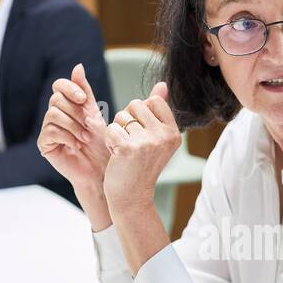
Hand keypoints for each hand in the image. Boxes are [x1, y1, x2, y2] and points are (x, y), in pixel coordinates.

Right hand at [37, 62, 110, 189]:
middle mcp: (54, 115)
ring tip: (85, 137)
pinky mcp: (44, 144)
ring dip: (73, 126)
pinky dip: (67, 137)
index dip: (69, 88)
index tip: (82, 99)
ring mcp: (47, 129)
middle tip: (88, 125)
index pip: (59, 86)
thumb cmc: (101, 144)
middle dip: (76, 112)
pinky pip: (50, 131)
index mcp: (67, 105)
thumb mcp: (95, 113)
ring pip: (53, 114)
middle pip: (56, 99)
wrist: (100, 169)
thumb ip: (85, 91)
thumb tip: (77, 67)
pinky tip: (76, 145)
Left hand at [103, 82, 179, 212]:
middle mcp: (164, 136)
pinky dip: (108, 141)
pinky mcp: (129, 147)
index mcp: (173, 133)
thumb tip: (162, 84)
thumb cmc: (140, 166)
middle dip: (126, 121)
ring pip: (121, 116)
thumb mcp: (154, 138)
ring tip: (123, 151)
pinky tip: (116, 156)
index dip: (140, 113)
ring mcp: (148, 142)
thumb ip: (157, 111)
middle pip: (135, 105)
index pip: (153, 101)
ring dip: (116, 131)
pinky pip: (111, 128)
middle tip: (130, 143)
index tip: (141, 134)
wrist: (132, 198)